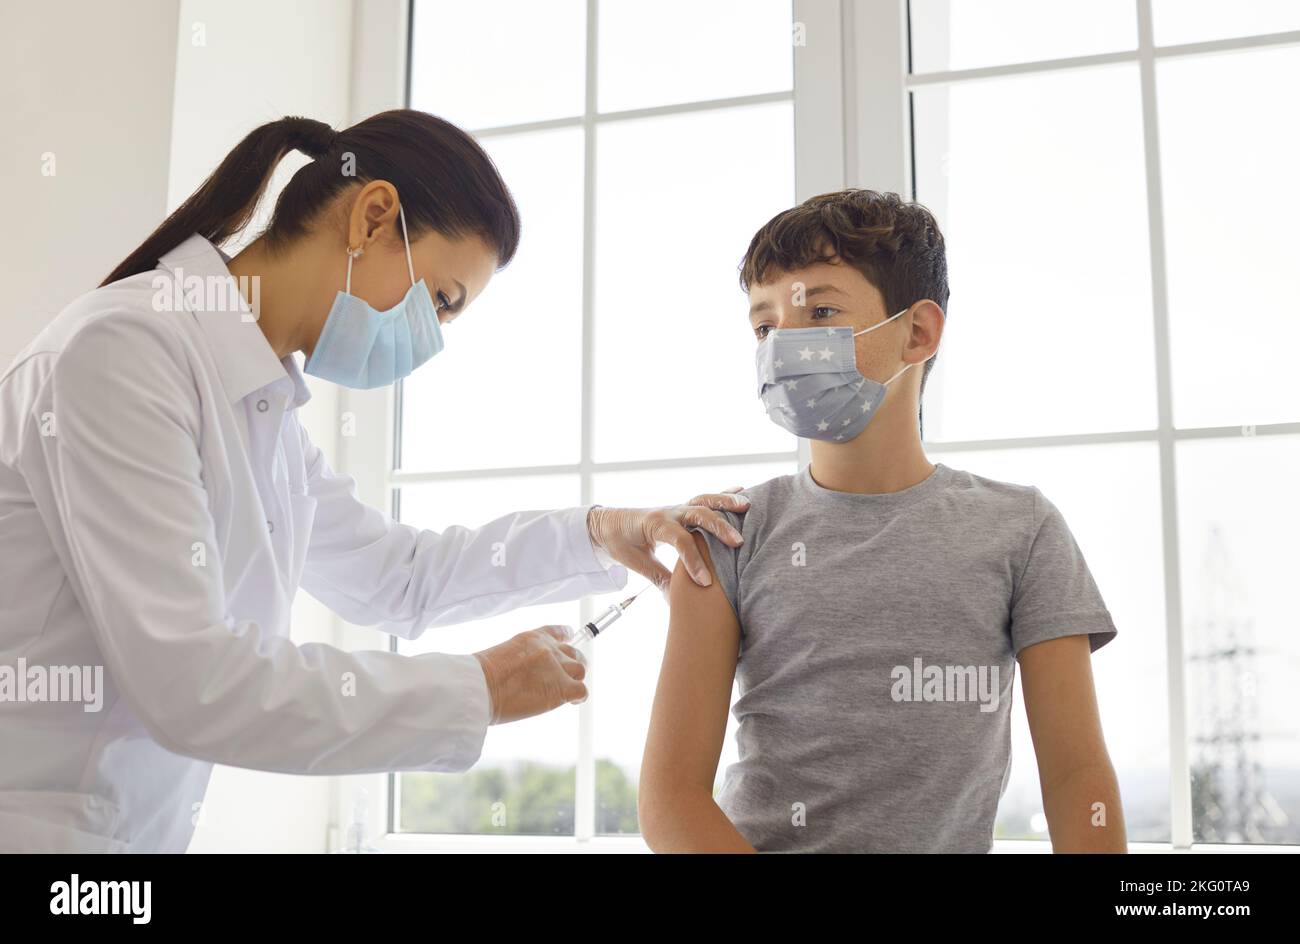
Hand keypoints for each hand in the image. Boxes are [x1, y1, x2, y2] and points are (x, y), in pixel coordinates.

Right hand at [473, 625, 587, 724]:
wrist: (480, 686)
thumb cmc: (480, 677)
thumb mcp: (502, 655)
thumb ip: (520, 659)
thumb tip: (524, 675)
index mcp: (532, 638)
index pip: (558, 632)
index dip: (565, 639)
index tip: (567, 643)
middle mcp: (548, 649)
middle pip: (574, 653)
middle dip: (572, 664)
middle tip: (564, 677)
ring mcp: (557, 667)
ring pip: (580, 670)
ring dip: (575, 680)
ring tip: (566, 692)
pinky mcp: (561, 688)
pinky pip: (582, 691)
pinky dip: (578, 697)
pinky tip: (570, 702)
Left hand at [586, 488, 750, 591]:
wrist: (610, 523)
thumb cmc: (622, 543)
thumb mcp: (636, 563)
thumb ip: (659, 577)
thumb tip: (676, 600)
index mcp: (656, 525)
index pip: (680, 541)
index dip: (693, 561)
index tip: (705, 582)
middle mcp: (670, 512)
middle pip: (698, 514)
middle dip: (719, 528)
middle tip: (738, 543)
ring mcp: (678, 508)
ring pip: (704, 500)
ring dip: (726, 503)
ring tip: (747, 507)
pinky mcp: (684, 507)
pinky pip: (705, 499)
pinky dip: (724, 495)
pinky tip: (742, 492)